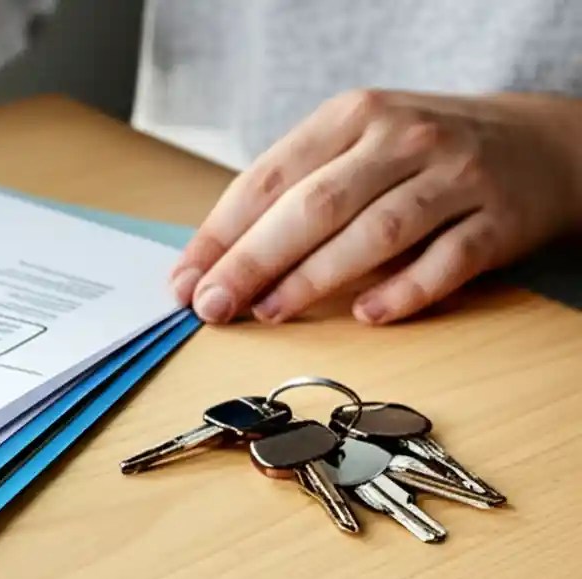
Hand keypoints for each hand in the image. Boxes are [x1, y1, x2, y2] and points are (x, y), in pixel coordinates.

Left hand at [170, 90, 581, 324]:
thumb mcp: (355, 146)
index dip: (220, 234)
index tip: (185, 280)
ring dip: (314, 279)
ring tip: (269, 312)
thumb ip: (292, 193)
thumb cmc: (420, 155)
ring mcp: (454, 177)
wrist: (539, 144)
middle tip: (213, 306)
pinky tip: (366, 315)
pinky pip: (446, 261)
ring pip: (374, 233)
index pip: (269, 178)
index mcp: (351, 117)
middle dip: (253, 261)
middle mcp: (401, 139)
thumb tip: (213, 262)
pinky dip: (404, 291)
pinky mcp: (498, 219)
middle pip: (313, 206)